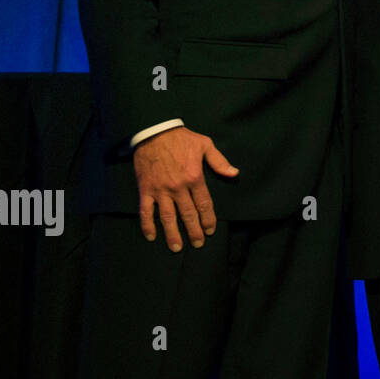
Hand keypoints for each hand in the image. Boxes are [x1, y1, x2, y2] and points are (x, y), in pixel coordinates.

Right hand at [133, 126, 238, 250]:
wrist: (154, 131)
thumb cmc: (181, 138)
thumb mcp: (205, 145)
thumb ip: (219, 162)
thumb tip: (234, 173)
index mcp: (194, 177)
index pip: (204, 204)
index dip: (208, 219)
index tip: (210, 230)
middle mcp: (178, 187)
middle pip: (188, 214)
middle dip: (194, 231)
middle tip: (198, 244)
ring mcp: (160, 190)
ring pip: (167, 217)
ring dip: (172, 234)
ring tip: (177, 247)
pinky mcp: (145, 189)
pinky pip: (145, 211)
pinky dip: (147, 225)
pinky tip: (151, 237)